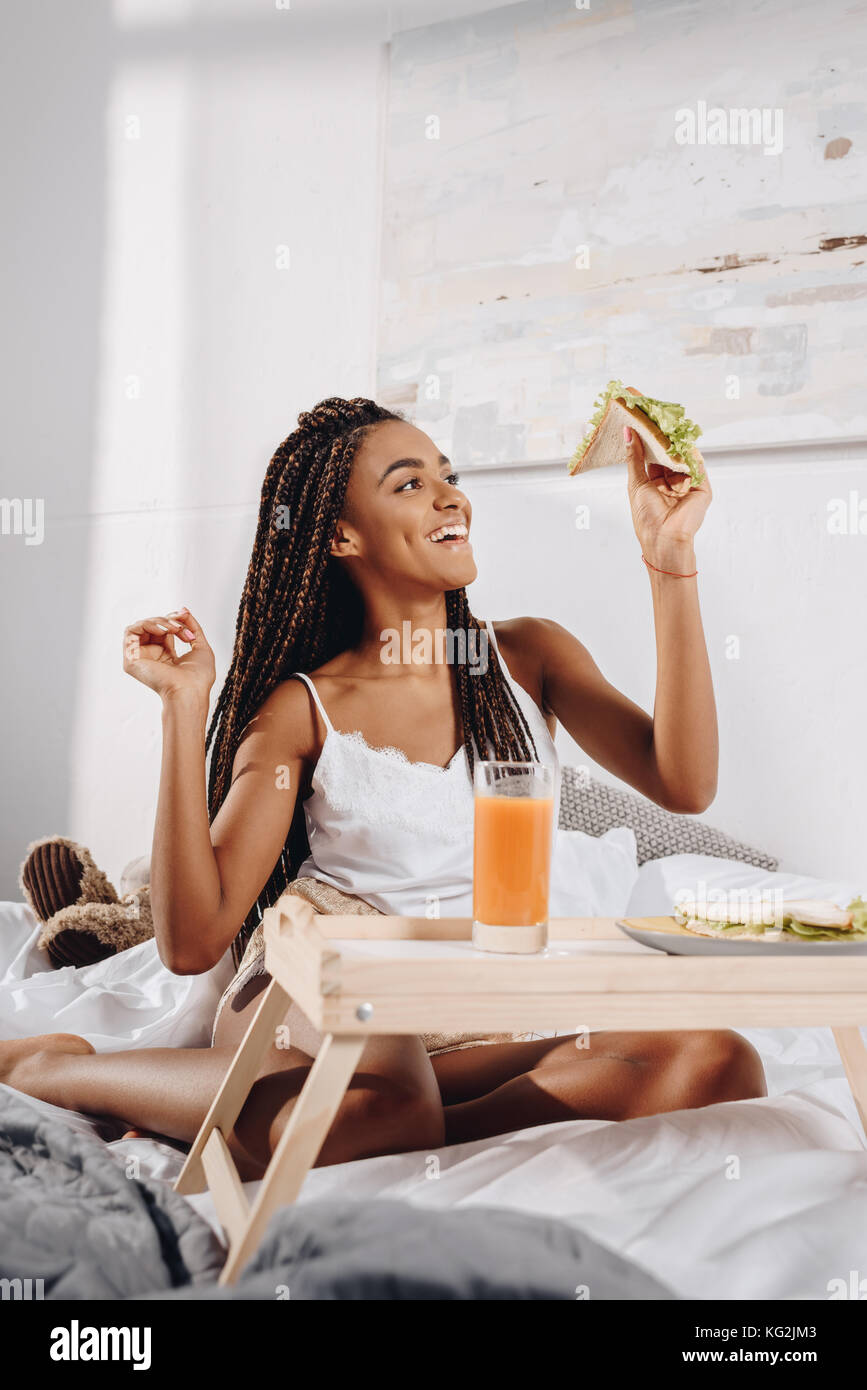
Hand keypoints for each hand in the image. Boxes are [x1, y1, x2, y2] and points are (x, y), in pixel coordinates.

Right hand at [123, 607, 215, 702]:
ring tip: (174, 629)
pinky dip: (147, 625)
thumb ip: (191, 626)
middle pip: (152, 626)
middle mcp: (151, 656)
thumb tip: (183, 609)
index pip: (163, 629)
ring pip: (141, 626)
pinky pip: (131, 631)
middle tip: (181, 627)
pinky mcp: (130, 659)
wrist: (190, 691)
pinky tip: (162, 631)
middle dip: (168, 620)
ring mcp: (140, 658)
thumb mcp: (201, 646)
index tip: (184, 616)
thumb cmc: (198, 678)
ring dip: (159, 622)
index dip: (173, 619)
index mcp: (165, 656)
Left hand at [623, 401, 710, 563]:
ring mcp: (688, 484)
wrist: (664, 539)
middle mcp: (672, 482)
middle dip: (662, 435)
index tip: (642, 418)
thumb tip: (627, 431)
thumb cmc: (646, 518)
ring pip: (682, 456)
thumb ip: (634, 457)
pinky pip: (696, 465)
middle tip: (655, 412)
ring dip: (675, 440)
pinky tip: (681, 438)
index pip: (652, 455)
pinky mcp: (702, 488)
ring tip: (667, 420)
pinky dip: (690, 451)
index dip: (647, 438)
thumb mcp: (636, 483)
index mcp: (655, 483)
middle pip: (668, 453)